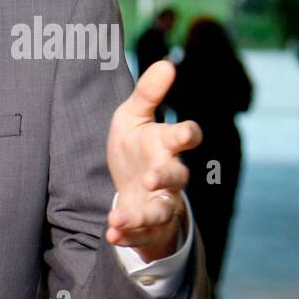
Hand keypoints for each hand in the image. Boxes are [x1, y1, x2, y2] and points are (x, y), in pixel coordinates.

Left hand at [106, 59, 200, 262]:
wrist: (129, 186)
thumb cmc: (135, 146)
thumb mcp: (133, 116)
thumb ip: (148, 93)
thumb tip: (166, 63)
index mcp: (167, 144)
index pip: (186, 137)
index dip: (188, 134)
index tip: (185, 134)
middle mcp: (169, 174)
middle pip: (178, 177)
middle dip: (165, 177)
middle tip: (149, 178)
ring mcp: (160, 201)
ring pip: (162, 210)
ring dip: (143, 215)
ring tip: (119, 218)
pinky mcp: (147, 225)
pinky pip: (142, 233)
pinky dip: (127, 234)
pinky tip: (110, 234)